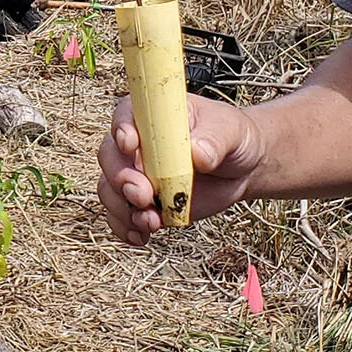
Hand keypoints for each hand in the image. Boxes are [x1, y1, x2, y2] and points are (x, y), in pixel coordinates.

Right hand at [97, 92, 266, 245]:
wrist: (241, 170)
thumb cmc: (232, 138)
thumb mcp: (230, 130)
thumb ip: (214, 139)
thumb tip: (198, 155)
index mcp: (152, 116)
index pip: (125, 115)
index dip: (121, 129)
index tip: (130, 144)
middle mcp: (137, 143)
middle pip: (110, 156)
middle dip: (120, 178)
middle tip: (143, 195)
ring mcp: (137, 174)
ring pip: (110, 189)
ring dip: (123, 208)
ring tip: (151, 222)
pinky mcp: (143, 202)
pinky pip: (121, 216)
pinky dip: (126, 228)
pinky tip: (140, 236)